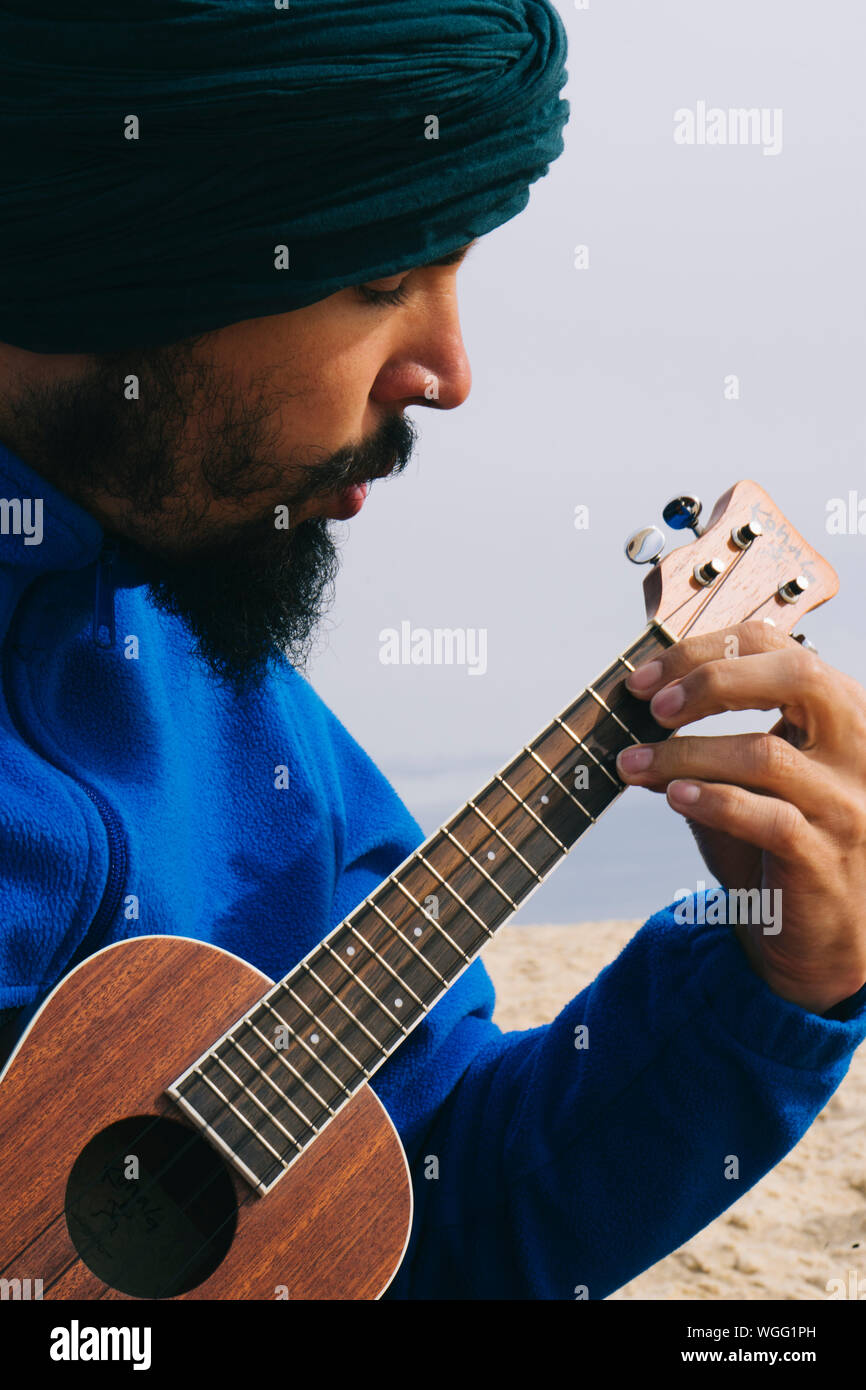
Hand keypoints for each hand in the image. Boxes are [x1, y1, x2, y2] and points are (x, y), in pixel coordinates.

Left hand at [616, 620, 865, 1015]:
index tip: (643, 680)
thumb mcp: (742, 785)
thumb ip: (700, 747)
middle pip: (797, 676)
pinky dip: (712, 801)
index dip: (705, 652)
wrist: (819, 939)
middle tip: (652, 706)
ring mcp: (847, 804)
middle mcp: (857, 750)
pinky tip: (672, 796)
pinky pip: (767, 817)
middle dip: (712, 679)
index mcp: (839, 715)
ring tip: (634, 765)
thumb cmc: (774, 850)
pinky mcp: (824, 857)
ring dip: (684, 754)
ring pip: (766, 754)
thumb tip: (629, 715)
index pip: (779, 648)